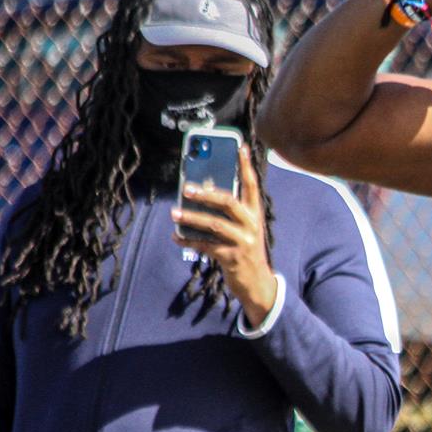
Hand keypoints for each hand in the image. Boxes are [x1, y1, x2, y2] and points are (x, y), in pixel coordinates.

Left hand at [173, 143, 280, 326]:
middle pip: (228, 202)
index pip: (252, 185)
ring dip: (191, 218)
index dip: (246, 166)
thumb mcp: (244, 229)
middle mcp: (251, 225)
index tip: (240, 147)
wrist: (257, 284)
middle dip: (206, 194)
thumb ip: (230, 213)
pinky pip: (205, 245)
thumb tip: (203, 192)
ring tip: (174, 213)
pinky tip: (176, 237)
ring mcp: (243, 241)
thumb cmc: (246, 251)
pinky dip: (188, 240)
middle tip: (187, 188)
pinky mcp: (232, 257)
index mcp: (255, 214)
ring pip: (214, 224)